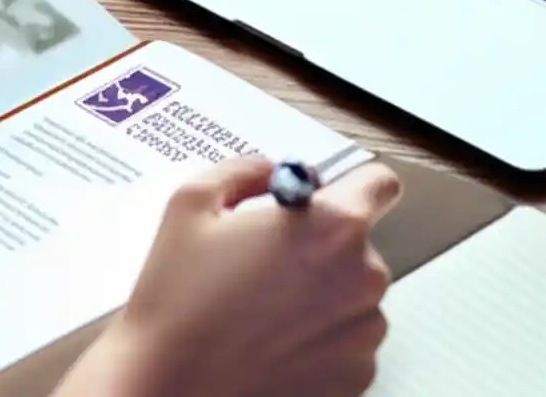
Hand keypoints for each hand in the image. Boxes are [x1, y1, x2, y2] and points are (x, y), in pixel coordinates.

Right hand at [58, 157, 401, 396]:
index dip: (352, 187)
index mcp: (332, 226)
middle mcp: (362, 278)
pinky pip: (349, 342)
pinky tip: (274, 342)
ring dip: (323, 296)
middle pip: (360, 245)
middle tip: (268, 263)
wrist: (165, 388)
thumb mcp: (192, 203)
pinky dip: (321, 340)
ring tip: (264, 310)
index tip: (329, 200)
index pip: (381, 184)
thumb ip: (245, 170)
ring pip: (355, 295)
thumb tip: (270, 172)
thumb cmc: (178, 304)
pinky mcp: (357, 377)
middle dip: (322, 247)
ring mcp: (364, 332)